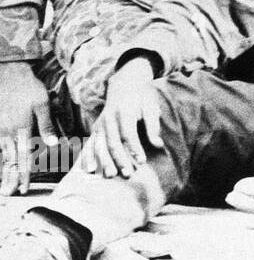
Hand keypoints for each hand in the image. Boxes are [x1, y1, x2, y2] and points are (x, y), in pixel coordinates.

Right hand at [0, 62, 55, 195]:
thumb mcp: (41, 103)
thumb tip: (53, 144)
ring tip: (3, 187)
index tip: (25, 188)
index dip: (25, 174)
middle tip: (10, 194)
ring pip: (1, 156)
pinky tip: (0, 166)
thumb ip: (45, 125)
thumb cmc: (27, 88)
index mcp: (21, 129)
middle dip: (10, 179)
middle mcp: (8, 133)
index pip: (23, 158)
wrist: (7, 74)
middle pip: (9, 161)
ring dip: (3, 172)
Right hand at [82, 57, 162, 178]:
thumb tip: (158, 144)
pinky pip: (90, 144)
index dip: (134, 148)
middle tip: (128, 174)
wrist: (125, 84)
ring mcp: (100, 123)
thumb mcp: (151, 106)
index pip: (128, 134)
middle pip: (113, 142)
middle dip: (120, 159)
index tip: (142, 162)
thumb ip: (153, 126)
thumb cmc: (142, 97)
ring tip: (110, 175)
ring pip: (100, 145)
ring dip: (104, 161)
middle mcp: (109, 118)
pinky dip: (89, 156)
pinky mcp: (95, 128)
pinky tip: (90, 169)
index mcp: (124, 112)